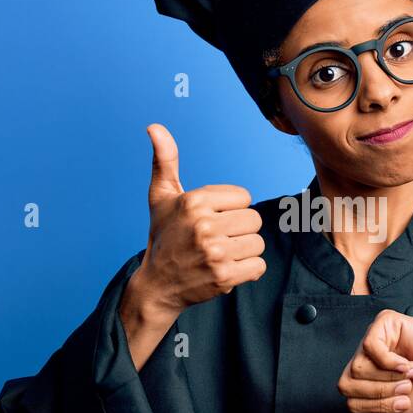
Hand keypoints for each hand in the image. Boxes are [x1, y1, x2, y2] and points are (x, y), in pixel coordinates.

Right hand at [130, 123, 266, 317]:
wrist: (157, 286)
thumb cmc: (164, 237)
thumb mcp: (161, 197)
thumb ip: (165, 160)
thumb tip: (154, 127)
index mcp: (194, 201)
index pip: (244, 197)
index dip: (231, 209)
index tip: (212, 219)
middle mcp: (204, 225)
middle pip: (254, 220)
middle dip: (239, 231)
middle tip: (216, 240)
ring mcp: (214, 252)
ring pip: (258, 243)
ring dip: (244, 251)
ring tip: (221, 254)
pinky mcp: (223, 277)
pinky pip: (259, 266)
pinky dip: (248, 271)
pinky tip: (227, 269)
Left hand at [337, 309, 412, 412]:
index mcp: (365, 377)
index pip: (349, 399)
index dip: (378, 405)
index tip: (405, 400)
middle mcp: (366, 356)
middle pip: (348, 384)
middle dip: (382, 393)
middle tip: (407, 387)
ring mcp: (374, 338)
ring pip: (357, 367)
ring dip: (390, 377)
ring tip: (411, 373)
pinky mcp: (385, 323)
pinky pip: (370, 347)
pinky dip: (391, 362)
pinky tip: (409, 362)